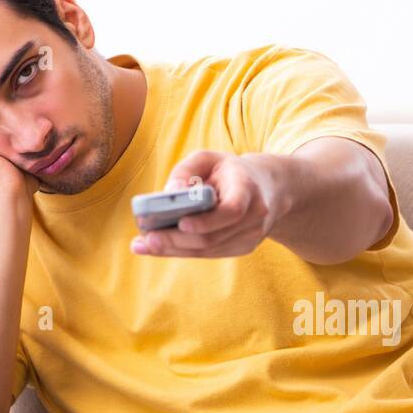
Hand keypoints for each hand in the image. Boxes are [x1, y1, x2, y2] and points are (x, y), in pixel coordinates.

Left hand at [132, 150, 282, 257]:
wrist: (269, 188)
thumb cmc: (230, 171)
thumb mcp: (209, 159)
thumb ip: (186, 171)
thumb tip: (169, 193)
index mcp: (248, 189)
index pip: (231, 210)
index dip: (206, 221)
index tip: (180, 223)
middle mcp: (255, 217)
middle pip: (213, 237)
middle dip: (176, 240)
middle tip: (147, 239)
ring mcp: (252, 236)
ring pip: (208, 250)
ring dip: (174, 249)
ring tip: (144, 245)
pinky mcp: (244, 248)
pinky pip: (210, 253)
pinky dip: (183, 251)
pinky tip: (159, 248)